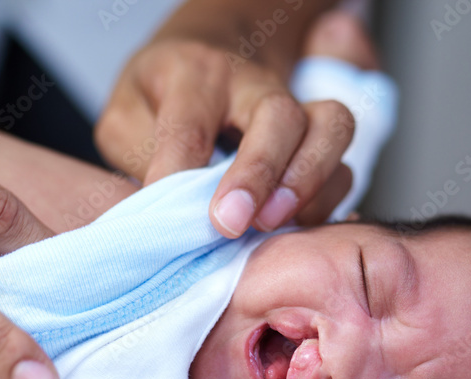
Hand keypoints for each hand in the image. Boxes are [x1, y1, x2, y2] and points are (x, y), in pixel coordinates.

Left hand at [95, 39, 354, 237]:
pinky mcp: (320, 137)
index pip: (190, 124)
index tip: (169, 220)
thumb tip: (155, 205)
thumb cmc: (162, 94)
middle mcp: (254, 83)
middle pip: (277, 115)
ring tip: (272, 224)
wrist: (208, 56)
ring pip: (330, 127)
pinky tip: (296, 230)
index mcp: (195, 74)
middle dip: (258, 172)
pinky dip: (327, 200)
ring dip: (307, 182)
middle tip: (231, 224)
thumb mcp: (126, 113)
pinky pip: (344, 164)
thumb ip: (136, 152)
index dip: (180, 173)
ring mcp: (296, 106)